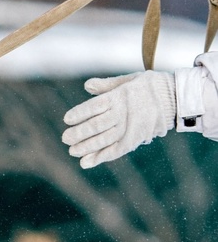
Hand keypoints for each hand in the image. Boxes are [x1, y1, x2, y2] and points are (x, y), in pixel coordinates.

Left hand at [61, 71, 175, 167]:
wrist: (175, 97)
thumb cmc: (148, 86)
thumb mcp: (128, 80)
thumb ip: (106, 85)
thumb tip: (87, 86)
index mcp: (118, 97)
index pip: (94, 106)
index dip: (79, 113)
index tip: (67, 120)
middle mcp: (122, 113)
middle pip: (96, 125)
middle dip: (79, 133)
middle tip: (65, 139)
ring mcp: (129, 127)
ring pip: (104, 139)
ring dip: (86, 147)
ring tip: (72, 151)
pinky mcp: (135, 139)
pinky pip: (116, 150)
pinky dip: (101, 157)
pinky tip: (87, 162)